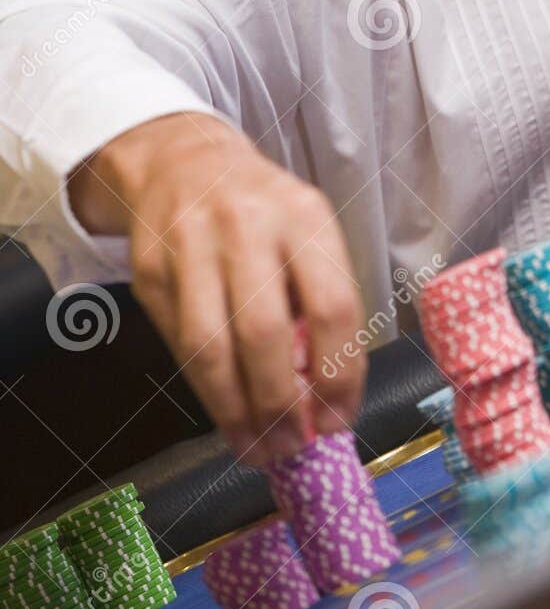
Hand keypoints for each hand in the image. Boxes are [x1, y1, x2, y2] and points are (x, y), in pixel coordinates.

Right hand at [68, 112, 366, 464]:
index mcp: (305, 217)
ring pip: (210, 347)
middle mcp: (248, 226)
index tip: (338, 421)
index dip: (339, 375)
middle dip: (280, 405)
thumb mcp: (307, 233)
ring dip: (235, 411)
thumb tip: (326, 398)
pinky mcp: (150, 269)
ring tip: (256, 448)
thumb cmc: (264, 213)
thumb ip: (318, 301)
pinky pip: (178, 344)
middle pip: (264, 333)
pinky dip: (204, 390)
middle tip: (292, 448)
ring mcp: (191, 246)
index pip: (333, 306)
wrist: (183, 160)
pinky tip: (225, 414)